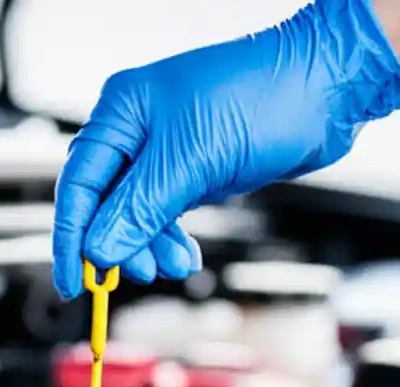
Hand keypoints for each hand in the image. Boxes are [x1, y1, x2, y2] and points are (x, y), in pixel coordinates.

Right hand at [52, 0, 399, 298]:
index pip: (78, 184)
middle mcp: (136, 130)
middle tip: (140, 273)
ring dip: (150, 245)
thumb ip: (138, 209)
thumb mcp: (191, 161)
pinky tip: (185, 255)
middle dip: (118, 244)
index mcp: (122, 112)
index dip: (72, 237)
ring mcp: (165, 150)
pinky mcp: (193, 167)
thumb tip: (98, 250)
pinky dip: (171, 238)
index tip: (75, 283)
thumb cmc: (262, 99)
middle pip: (104, 204)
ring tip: (176, 264)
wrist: (328, 90)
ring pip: (136, 214)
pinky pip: (164, 212)